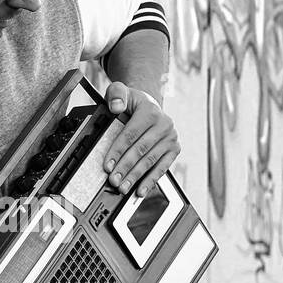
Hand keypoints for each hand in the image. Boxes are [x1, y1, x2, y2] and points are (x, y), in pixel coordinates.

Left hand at [102, 81, 178, 196]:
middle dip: (125, 167)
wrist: (150, 107)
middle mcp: (164, 124)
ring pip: (150, 161)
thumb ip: (116, 94)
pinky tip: (140, 190)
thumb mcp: (121, 92)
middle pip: (140, 150)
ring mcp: (171, 138)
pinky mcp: (174, 150)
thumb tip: (115, 106)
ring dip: (135, 176)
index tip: (107, 165)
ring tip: (123, 187)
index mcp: (150, 111)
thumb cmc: (133, 103)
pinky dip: (150, 180)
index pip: (131, 135)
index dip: (118, 151)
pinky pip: (161, 168)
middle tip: (113, 180)